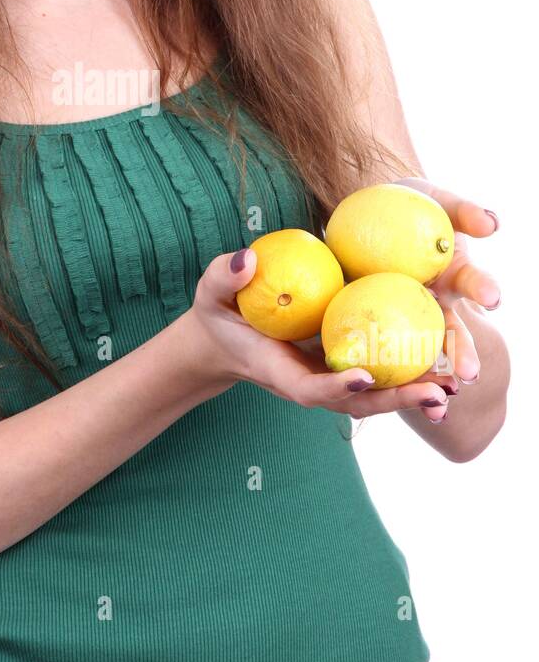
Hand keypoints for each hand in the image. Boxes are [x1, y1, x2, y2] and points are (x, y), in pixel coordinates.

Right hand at [184, 247, 453, 420]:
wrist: (226, 338)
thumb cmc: (218, 314)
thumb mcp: (209, 292)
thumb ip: (224, 276)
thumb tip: (248, 259)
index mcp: (277, 370)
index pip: (307, 388)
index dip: (335, 387)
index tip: (362, 377)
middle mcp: (309, 382)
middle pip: (356, 403)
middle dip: (395, 402)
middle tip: (436, 395)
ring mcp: (328, 377)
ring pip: (375, 394)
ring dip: (412, 394)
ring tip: (452, 387)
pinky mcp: (342, 364)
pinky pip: (379, 372)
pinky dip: (409, 372)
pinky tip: (443, 360)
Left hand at [392, 177, 500, 388]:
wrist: (362, 212)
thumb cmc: (404, 202)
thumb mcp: (432, 197)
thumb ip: (463, 209)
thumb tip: (494, 224)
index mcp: (452, 275)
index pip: (472, 284)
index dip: (483, 291)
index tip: (493, 298)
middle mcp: (434, 303)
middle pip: (452, 331)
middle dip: (462, 355)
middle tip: (468, 374)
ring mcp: (406, 318)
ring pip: (420, 353)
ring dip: (430, 381)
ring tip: (436, 407)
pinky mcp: (373, 327)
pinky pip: (375, 352)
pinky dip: (379, 375)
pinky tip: (374, 391)